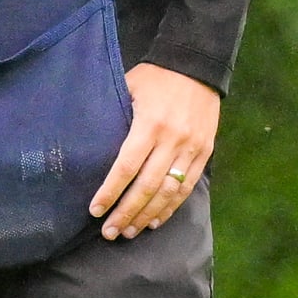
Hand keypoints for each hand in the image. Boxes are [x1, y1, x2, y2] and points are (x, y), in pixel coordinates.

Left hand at [90, 62, 220, 239]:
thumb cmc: (155, 76)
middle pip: (146, 186)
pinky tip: (155, 220)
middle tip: (110, 232)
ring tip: (129, 231)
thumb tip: (92, 144)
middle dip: (126, 212)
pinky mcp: (205, 152)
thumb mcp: (129, 88)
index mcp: (149, 124)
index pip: (126, 168)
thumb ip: (115, 117)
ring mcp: (191, 148)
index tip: (95, 210)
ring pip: (168, 192)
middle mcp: (172, 140)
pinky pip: (187, 187)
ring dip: (147, 215)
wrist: (197, 65)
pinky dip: (171, 207)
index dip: (110, 192)